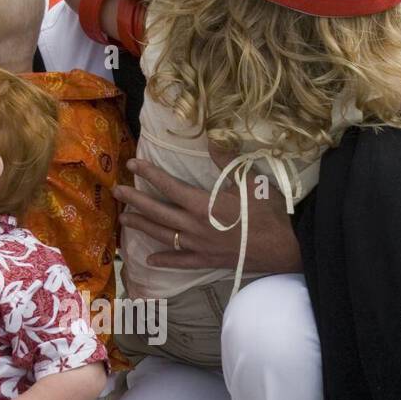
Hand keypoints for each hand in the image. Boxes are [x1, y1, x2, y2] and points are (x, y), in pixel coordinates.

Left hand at [114, 157, 302, 274]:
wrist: (284, 246)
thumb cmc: (268, 212)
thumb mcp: (249, 180)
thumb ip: (227, 160)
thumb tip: (212, 138)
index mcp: (202, 204)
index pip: (168, 186)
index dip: (149, 174)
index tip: (132, 164)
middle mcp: (193, 226)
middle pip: (157, 212)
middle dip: (135, 200)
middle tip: (116, 191)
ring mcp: (197, 246)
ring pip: (162, 235)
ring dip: (141, 227)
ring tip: (123, 220)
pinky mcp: (206, 261)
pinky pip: (180, 261)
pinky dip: (164, 260)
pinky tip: (149, 260)